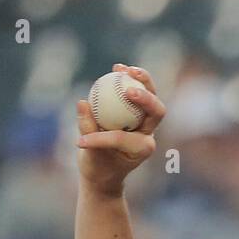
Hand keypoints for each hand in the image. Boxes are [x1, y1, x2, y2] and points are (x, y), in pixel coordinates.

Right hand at [75, 64, 166, 196]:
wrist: (105, 170)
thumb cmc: (98, 167)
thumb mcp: (90, 157)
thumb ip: (87, 131)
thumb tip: (83, 102)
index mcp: (143, 148)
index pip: (124, 137)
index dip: (101, 137)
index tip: (81, 142)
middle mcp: (148, 133)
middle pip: (156, 112)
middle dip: (147, 100)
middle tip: (129, 91)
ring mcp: (144, 121)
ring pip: (150, 97)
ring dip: (142, 80)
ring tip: (124, 68)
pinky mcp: (137, 111)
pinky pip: (136, 91)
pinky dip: (128, 79)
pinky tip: (117, 67)